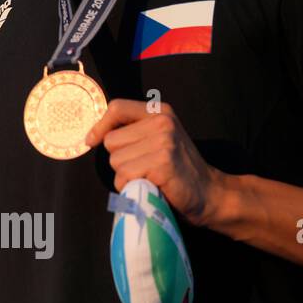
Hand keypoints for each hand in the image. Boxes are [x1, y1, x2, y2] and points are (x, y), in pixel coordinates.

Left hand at [85, 99, 223, 224]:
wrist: (211, 194)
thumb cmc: (178, 170)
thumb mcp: (158, 139)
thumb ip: (133, 131)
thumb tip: (92, 137)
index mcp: (159, 112)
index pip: (116, 108)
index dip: (100, 126)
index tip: (92, 141)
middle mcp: (161, 122)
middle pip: (111, 141)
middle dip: (120, 160)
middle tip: (144, 168)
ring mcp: (163, 141)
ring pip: (116, 161)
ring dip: (126, 176)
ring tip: (149, 178)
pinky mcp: (162, 163)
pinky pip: (125, 176)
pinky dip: (131, 188)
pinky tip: (151, 187)